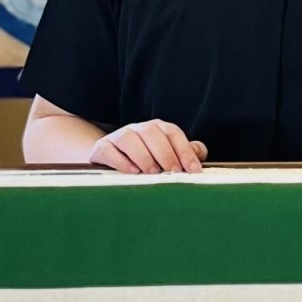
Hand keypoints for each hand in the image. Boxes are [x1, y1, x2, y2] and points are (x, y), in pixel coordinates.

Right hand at [90, 119, 207, 172]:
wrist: (112, 160)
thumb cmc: (146, 159)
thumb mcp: (167, 155)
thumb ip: (185, 153)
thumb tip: (200, 153)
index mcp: (157, 129)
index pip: (173, 133)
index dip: (185, 151)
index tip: (193, 170)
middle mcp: (138, 129)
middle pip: (152, 133)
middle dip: (165, 153)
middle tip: (173, 172)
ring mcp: (119, 137)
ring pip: (129, 138)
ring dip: (143, 156)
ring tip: (152, 172)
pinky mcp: (102, 148)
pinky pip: (109, 150)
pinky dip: (121, 161)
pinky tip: (133, 172)